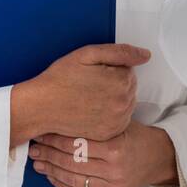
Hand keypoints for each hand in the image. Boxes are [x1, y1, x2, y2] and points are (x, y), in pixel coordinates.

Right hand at [10, 43, 150, 145]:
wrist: (40, 107)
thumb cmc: (61, 78)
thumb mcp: (88, 54)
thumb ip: (121, 52)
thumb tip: (146, 55)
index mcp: (122, 81)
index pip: (128, 69)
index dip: (110, 68)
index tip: (92, 73)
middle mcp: (124, 103)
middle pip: (129, 87)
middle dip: (113, 83)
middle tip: (88, 85)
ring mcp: (117, 121)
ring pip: (125, 103)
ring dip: (113, 99)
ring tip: (89, 98)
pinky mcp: (109, 134)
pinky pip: (118, 119)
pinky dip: (109, 114)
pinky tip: (92, 111)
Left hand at [28, 121, 175, 186]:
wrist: (159, 158)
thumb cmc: (136, 137)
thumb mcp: (119, 125)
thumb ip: (94, 125)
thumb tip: (59, 121)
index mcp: (115, 148)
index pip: (76, 144)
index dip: (55, 139)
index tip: (41, 134)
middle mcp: (114, 170)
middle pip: (71, 163)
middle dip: (49, 155)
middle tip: (34, 149)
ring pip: (73, 180)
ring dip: (52, 171)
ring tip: (39, 163)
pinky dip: (64, 186)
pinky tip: (53, 177)